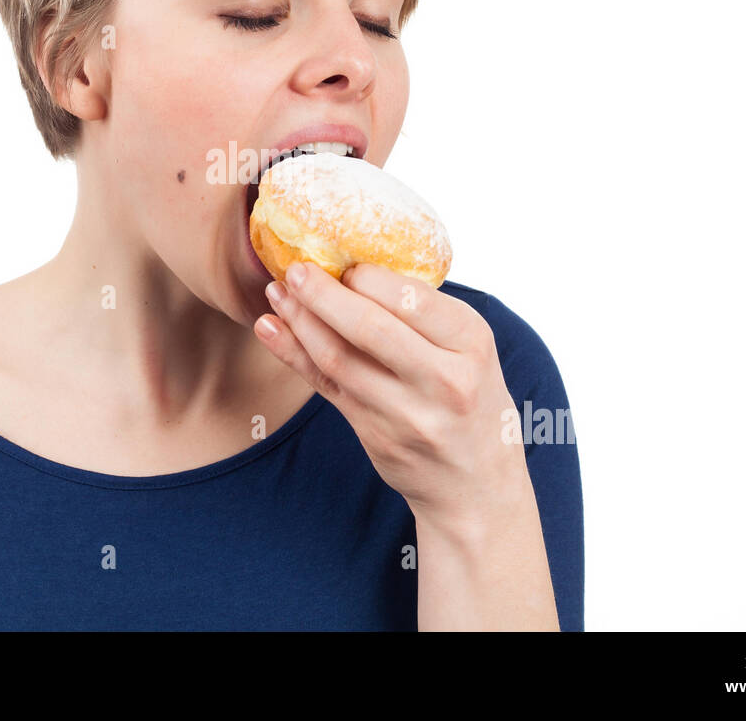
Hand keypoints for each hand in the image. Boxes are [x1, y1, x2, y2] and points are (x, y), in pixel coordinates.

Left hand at [255, 261, 531, 526]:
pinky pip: (325, 385)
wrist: (475, 485)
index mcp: (471, 344)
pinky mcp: (373, 433)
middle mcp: (442, 379)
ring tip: (277, 293)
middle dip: (321, 293)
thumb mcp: (470, 351)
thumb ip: (423, 315)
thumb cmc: (471, 400)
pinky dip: (292, 353)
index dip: (364, 276)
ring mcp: (405, 413)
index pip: (408, 298)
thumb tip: (353, 266)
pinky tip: (269, 329)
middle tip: (294, 269)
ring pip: (337, 357)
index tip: (339, 260)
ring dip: (299, 320)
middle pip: (367, 327)